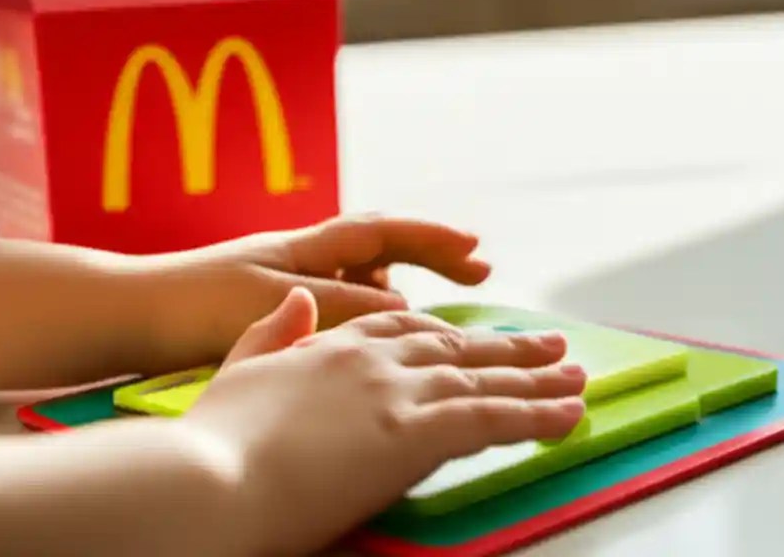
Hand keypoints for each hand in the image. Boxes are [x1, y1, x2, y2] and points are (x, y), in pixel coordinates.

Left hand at [128, 215, 491, 373]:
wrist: (127, 316)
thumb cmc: (196, 307)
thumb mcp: (278, 304)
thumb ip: (343, 307)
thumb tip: (406, 306)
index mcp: (306, 247)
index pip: (386, 231)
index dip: (436, 239)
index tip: (480, 251)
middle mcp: (301, 257)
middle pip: (382, 246)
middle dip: (432, 255)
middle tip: (479, 272)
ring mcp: (285, 282)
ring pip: (360, 277)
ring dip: (397, 286)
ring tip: (423, 316)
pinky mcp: (267, 310)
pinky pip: (335, 303)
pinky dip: (362, 312)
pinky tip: (363, 341)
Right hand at [180, 288, 586, 555]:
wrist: (205, 480)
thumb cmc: (210, 444)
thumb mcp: (234, 372)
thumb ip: (270, 334)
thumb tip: (297, 303)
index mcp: (329, 347)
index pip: (403, 330)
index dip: (446, 333)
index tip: (473, 336)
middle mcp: (371, 361)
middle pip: (456, 348)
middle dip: (506, 348)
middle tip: (550, 346)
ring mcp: (396, 393)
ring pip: (484, 379)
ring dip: (538, 380)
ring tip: (578, 377)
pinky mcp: (415, 434)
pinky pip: (493, 419)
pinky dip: (537, 415)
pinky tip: (568, 416)